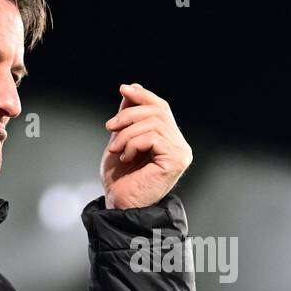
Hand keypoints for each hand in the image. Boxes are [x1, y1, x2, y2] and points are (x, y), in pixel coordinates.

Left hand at [100, 83, 192, 208]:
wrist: (119, 203)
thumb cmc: (120, 178)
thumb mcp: (121, 138)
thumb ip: (129, 116)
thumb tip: (131, 87)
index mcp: (169, 139)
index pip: (161, 107)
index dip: (143, 95)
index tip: (123, 89)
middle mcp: (180, 145)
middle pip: (157, 111)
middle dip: (129, 115)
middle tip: (110, 127)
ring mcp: (180, 153)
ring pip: (153, 123)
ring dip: (127, 133)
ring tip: (116, 149)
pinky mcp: (175, 161)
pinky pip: (153, 137)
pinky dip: (133, 143)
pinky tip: (126, 157)